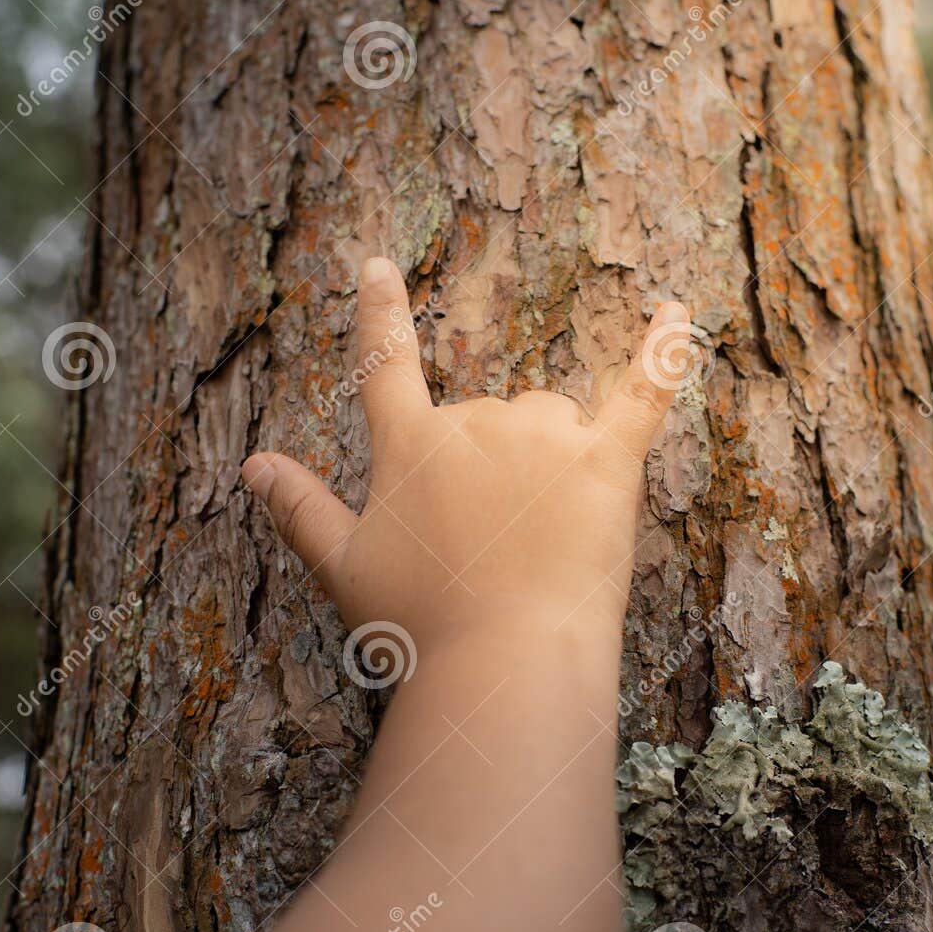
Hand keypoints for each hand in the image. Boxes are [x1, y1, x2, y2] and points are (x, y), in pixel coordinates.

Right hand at [241, 257, 691, 647]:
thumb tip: (252, 464)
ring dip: (551, 463)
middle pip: (491, 416)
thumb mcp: (344, 569)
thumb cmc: (421, 626)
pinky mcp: (608, 463)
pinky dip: (665, 351)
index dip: (380, 314)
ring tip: (544, 545)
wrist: (506, 664)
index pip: (385, 364)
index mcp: (409, 446)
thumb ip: (301, 509)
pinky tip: (679, 308)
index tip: (379, 267)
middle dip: (495, 475)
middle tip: (492, 556)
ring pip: (552, 420)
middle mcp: (475, 423)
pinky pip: (643, 392)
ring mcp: (545, 438)